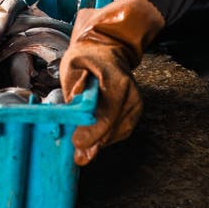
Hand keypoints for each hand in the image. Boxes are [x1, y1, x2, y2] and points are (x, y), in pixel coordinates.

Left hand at [60, 0, 164, 165]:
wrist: (106, 50)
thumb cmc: (86, 59)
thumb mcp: (72, 66)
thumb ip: (74, 90)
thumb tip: (74, 114)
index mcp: (116, 80)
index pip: (107, 112)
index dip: (92, 131)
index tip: (77, 144)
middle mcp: (131, 93)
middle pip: (113, 127)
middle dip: (93, 143)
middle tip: (77, 156)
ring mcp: (136, 104)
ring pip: (116, 133)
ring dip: (98, 142)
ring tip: (81, 149)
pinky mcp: (135, 113)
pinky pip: (120, 132)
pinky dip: (105, 137)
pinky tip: (93, 136)